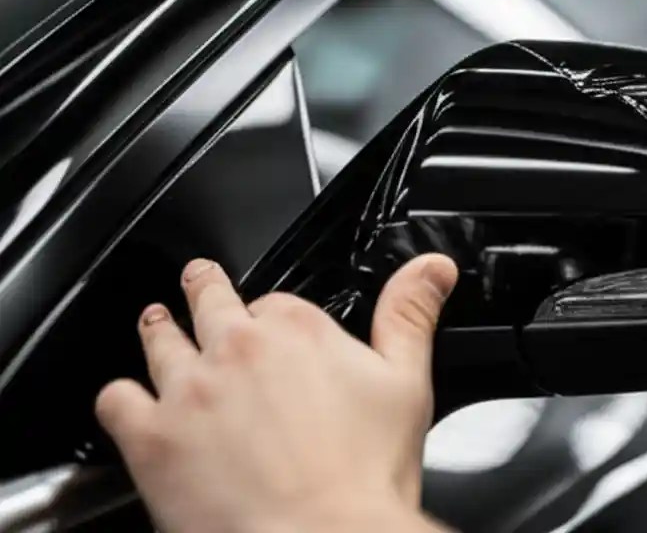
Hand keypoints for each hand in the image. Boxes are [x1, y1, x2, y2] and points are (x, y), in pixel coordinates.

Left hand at [94, 255, 458, 532]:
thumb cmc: (365, 477)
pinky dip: (121, 398)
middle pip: (209, 300)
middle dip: (205, 291)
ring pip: (158, 338)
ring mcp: (187, 390)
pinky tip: (129, 402)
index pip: (276, 300)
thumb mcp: (407, 382)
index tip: (279, 332)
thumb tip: (432, 268)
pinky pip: (115, 399)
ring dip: (158, 329)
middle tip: (202, 284)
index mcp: (297, 329)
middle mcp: (236, 347)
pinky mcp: (150, 437)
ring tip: (159, 325)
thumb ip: (411, 315)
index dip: (275, 316)